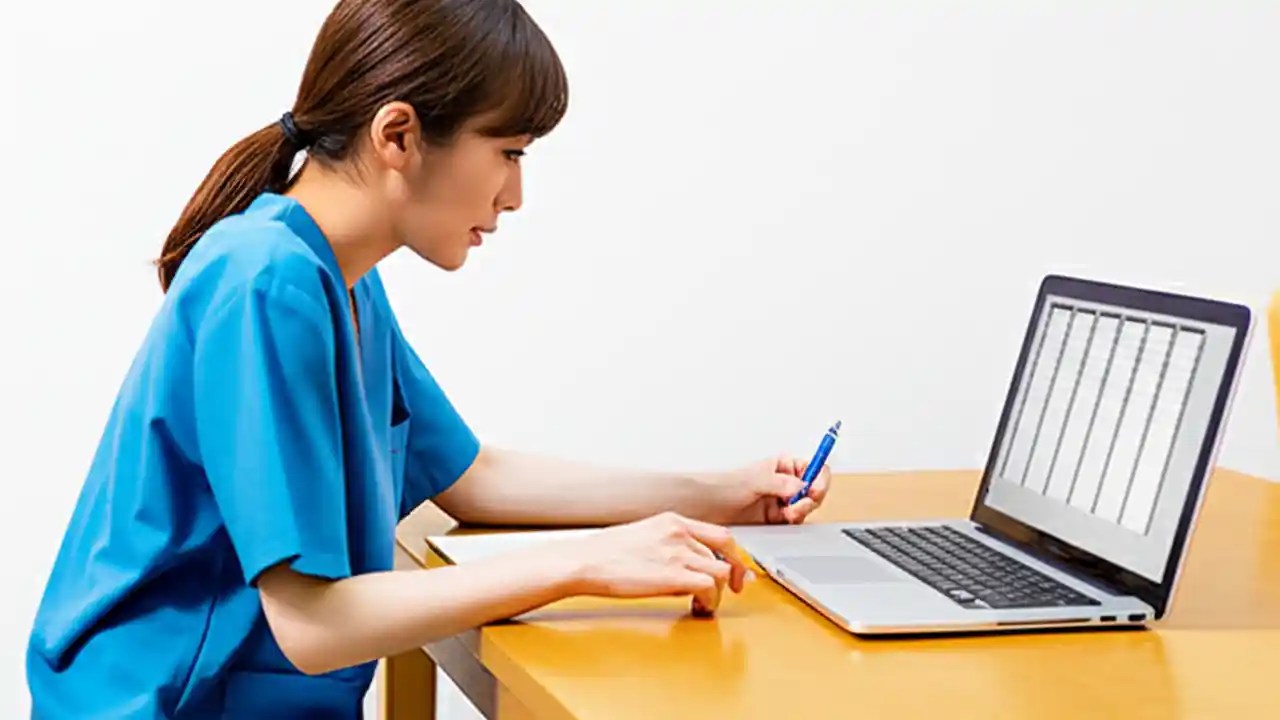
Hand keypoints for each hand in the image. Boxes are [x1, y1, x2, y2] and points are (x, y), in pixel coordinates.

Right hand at [553, 511, 751, 614]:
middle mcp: (680, 533)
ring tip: (704, 604)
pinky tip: (698, 608)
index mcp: (672, 521)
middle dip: (733, 575)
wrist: (585, 561)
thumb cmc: (603, 554)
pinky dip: (710, 601)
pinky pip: (710, 588)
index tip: (736, 569)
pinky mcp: (674, 575)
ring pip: (722, 572)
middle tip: (733, 590)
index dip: (733, 555)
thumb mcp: (642, 535)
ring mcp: (678, 552)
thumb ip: (666, 542)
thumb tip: (682, 561)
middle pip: (726, 553)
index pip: (720, 534)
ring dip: (719, 593)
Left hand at [703, 455, 832, 525]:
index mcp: (784, 465)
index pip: (813, 467)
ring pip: (806, 507)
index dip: (819, 478)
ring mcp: (782, 501)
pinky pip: (794, 520)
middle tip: (798, 504)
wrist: (708, 506)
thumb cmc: (726, 484)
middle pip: (814, 489)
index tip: (814, 488)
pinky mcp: (777, 519)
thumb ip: (781, 483)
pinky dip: (792, 521)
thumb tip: (801, 486)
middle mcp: (786, 482)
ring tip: (787, 512)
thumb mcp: (755, 479)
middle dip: (810, 498)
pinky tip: (783, 519)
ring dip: (800, 510)